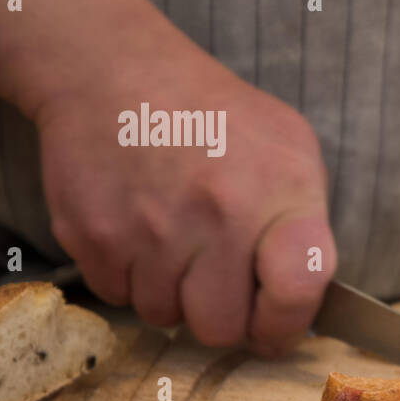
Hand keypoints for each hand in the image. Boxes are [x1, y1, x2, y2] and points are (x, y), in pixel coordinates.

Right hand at [36, 50, 336, 354]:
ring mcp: (150, 229)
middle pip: (221, 328)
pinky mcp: (93, 235)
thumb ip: (306, 226)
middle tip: (217, 280)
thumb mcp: (291, 150)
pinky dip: (129, 277)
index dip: (285, 324)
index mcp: (279, 194)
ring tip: (176, 240)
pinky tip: (139, 231)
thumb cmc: (217, 117)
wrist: (117, 72)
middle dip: (221, 315)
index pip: (296, 290)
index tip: (275, 326)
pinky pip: (117, 296)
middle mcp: (217, 214)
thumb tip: (306, 300)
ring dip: (172, 294)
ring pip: (165, 317)